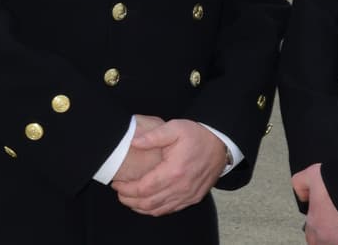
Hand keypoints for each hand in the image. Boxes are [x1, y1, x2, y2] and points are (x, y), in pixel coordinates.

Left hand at [111, 119, 226, 215]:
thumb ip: (153, 136)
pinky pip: (171, 210)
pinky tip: (148, 203)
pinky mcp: (193, 198)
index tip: (117, 183)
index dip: (127, 189)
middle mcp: (181, 187)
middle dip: (130, 200)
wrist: (221, 143)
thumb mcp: (175, 128)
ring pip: (159, 210)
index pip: (144, 188)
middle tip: (119, 192)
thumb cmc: (197, 135)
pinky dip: (156, 210)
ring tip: (129, 199)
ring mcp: (188, 195)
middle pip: (149, 203)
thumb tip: (134, 142)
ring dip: (141, 207)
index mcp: (174, 171)